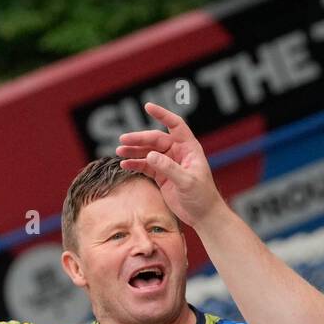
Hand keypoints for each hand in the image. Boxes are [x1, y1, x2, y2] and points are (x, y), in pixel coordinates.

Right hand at [116, 103, 227, 226]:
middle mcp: (178, 152)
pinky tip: (124, 164)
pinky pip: (146, 166)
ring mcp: (169, 163)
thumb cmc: (202, 197)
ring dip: (134, 151)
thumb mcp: (187, 182)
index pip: (175, 125)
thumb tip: (150, 155)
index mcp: (189, 148)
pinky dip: (135, 164)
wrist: (203, 216)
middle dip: (139, 139)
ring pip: (148, 152)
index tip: (148, 107)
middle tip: (123, 140)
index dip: (162, 115)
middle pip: (155, 139)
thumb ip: (169, 168)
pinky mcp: (162, 176)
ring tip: (119, 151)